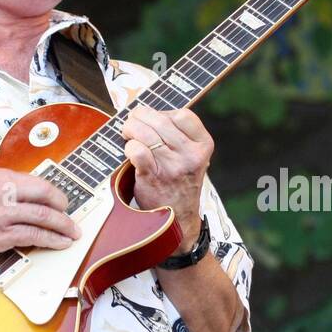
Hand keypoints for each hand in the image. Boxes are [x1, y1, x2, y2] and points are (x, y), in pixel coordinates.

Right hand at [0, 168, 79, 262]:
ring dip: (64, 226)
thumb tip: (25, 200)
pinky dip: (52, 240)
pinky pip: (34, 235)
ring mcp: (2, 213)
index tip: (61, 201)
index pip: (37, 182)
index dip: (54, 193)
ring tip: (72, 232)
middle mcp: (3, 192)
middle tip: (71, 216)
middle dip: (64, 207)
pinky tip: (60, 243)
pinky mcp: (0, 234)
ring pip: (45, 216)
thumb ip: (2, 192)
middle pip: (46, 194)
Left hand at [121, 105, 212, 254]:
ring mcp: (173, 166)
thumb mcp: (192, 157)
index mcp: (203, 146)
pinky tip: (129, 152)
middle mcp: (191, 155)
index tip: (153, 119)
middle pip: (159, 119)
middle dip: (140, 117)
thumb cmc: (180, 182)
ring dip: (130, 129)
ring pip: (145, 132)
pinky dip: (128, 147)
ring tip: (127, 134)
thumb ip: (179, 135)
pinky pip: (137, 150)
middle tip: (132, 122)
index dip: (163, 112)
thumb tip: (146, 112)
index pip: (183, 115)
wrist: (178, 219)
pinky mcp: (154, 177)